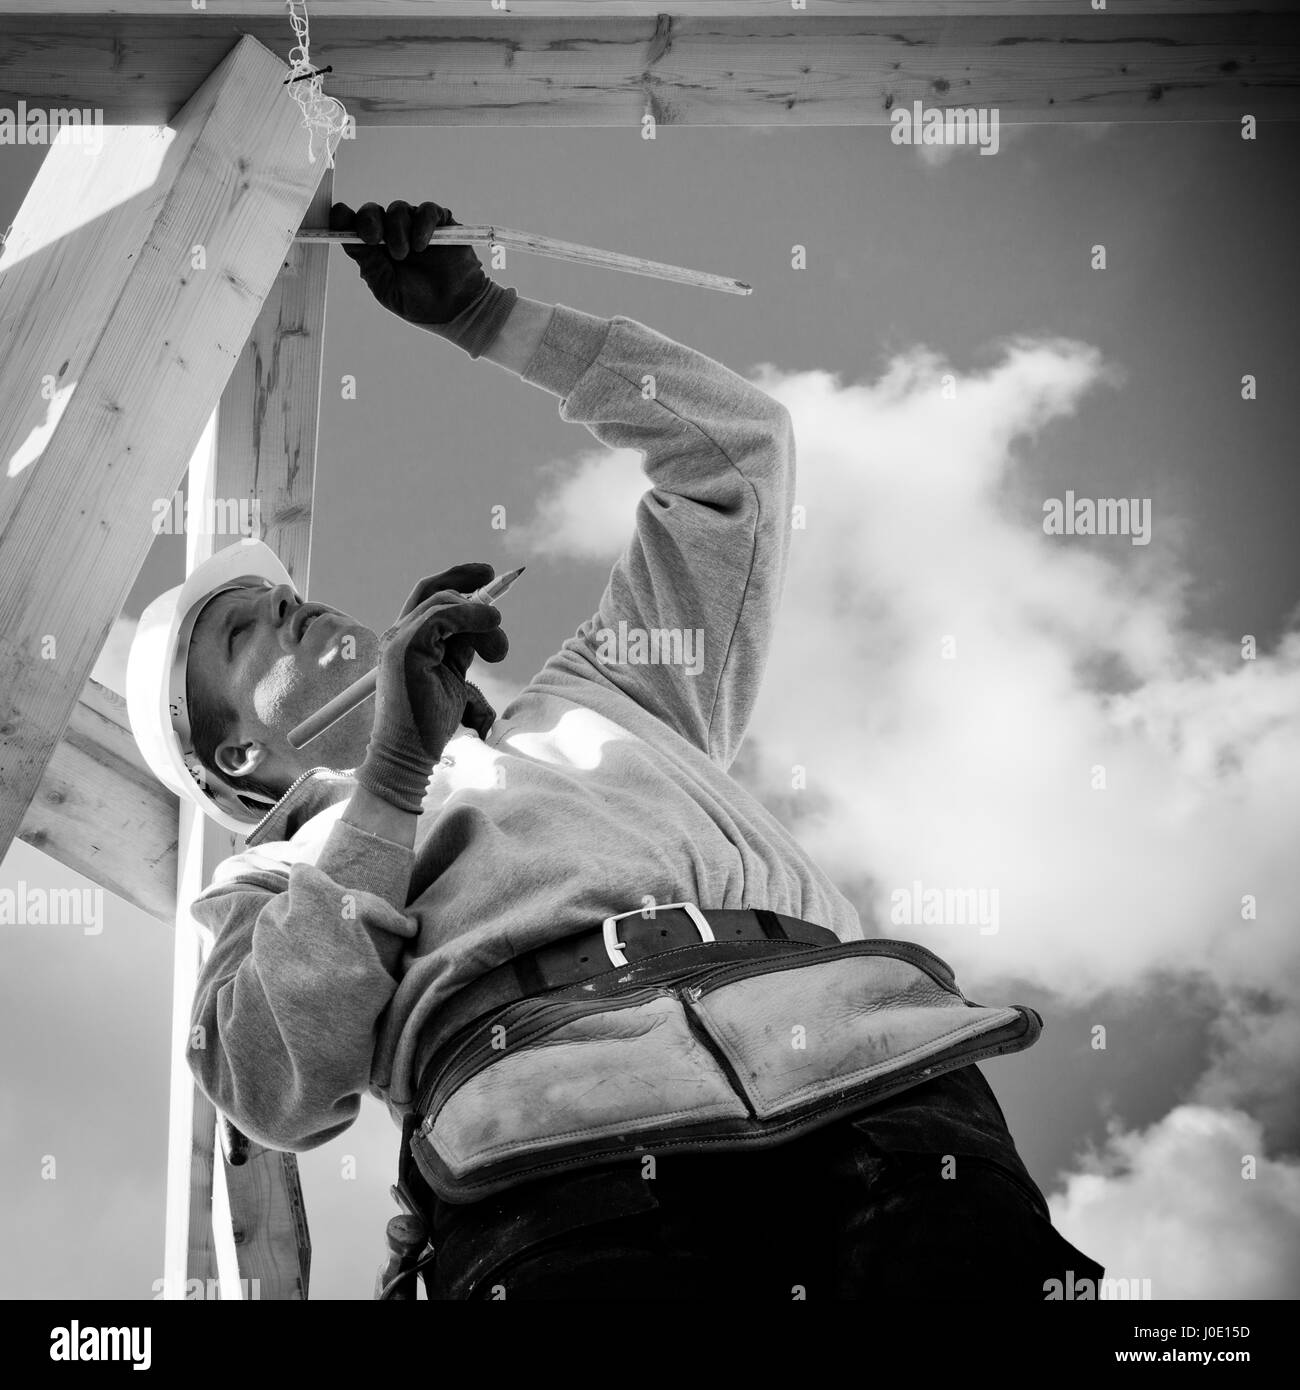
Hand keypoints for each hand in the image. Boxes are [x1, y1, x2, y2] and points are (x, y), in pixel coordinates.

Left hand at [330, 199, 490, 326]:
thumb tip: (344, 233)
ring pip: (399, 209)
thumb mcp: (385, 286)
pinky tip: (422, 245)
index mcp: (376, 249)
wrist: (455, 310)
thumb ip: (367, 260)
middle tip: (374, 239)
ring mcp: (417, 226)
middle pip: (373, 211)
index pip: (354, 224)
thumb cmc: (418, 303)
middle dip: (370, 221)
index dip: (343, 217)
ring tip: (406, 253)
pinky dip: (422, 224)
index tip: (339, 217)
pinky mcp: (441, 224)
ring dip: (398, 229)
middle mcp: (393, 233)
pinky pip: (427, 210)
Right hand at [355, 563, 508, 813]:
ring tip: (498, 651)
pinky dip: (473, 618)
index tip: (488, 574)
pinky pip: (444, 615)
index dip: (457, 577)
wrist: (409, 754)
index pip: (428, 595)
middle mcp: (397, 634)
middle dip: (471, 582)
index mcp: (407, 639)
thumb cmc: (430, 722)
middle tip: (499, 580)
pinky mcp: (405, 647)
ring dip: (482, 617)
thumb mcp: (454, 674)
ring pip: (445, 603)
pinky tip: (491, 636)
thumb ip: (463, 646)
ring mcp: (398, 639)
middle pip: (434, 591)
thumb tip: (486, 623)